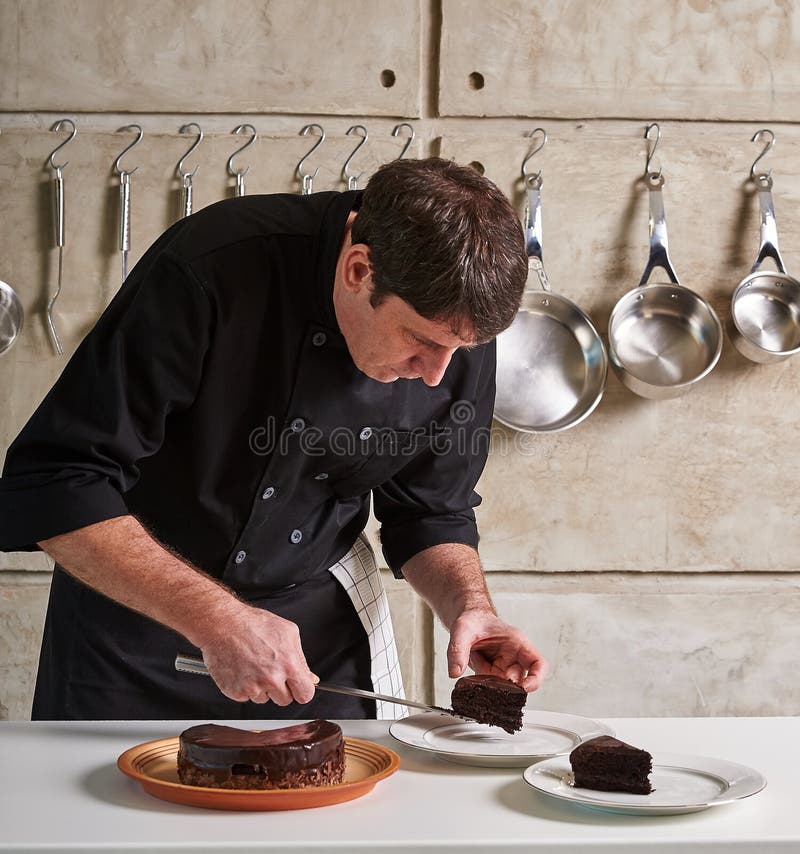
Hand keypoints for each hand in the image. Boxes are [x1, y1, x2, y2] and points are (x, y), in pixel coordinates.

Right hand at [197, 602, 317, 705]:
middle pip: (285, 700)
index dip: (302, 690)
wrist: (223, 624)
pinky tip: (243, 669)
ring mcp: (253, 687)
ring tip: (254, 665)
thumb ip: (301, 659)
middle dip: (281, 689)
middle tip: (271, 670)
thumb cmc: (253, 624)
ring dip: (262, 688)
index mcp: (289, 664)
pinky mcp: (236, 692)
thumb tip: (311, 678)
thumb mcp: (288, 632)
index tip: (297, 687)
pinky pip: (246, 698)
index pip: (305, 694)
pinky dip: (245, 687)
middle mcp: (272, 679)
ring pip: (265, 699)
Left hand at [447, 608, 547, 691]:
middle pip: (518, 682)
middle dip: (503, 687)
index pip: (538, 663)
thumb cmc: (473, 620)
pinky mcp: (493, 675)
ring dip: (489, 687)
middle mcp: (514, 658)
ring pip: (503, 688)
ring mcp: (504, 668)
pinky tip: (472, 675)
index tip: (524, 688)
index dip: (536, 679)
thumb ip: (457, 649)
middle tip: (486, 683)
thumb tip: (454, 672)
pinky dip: (481, 686)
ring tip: (475, 670)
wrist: (467, 622)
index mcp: (516, 642)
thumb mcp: (462, 630)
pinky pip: (490, 687)